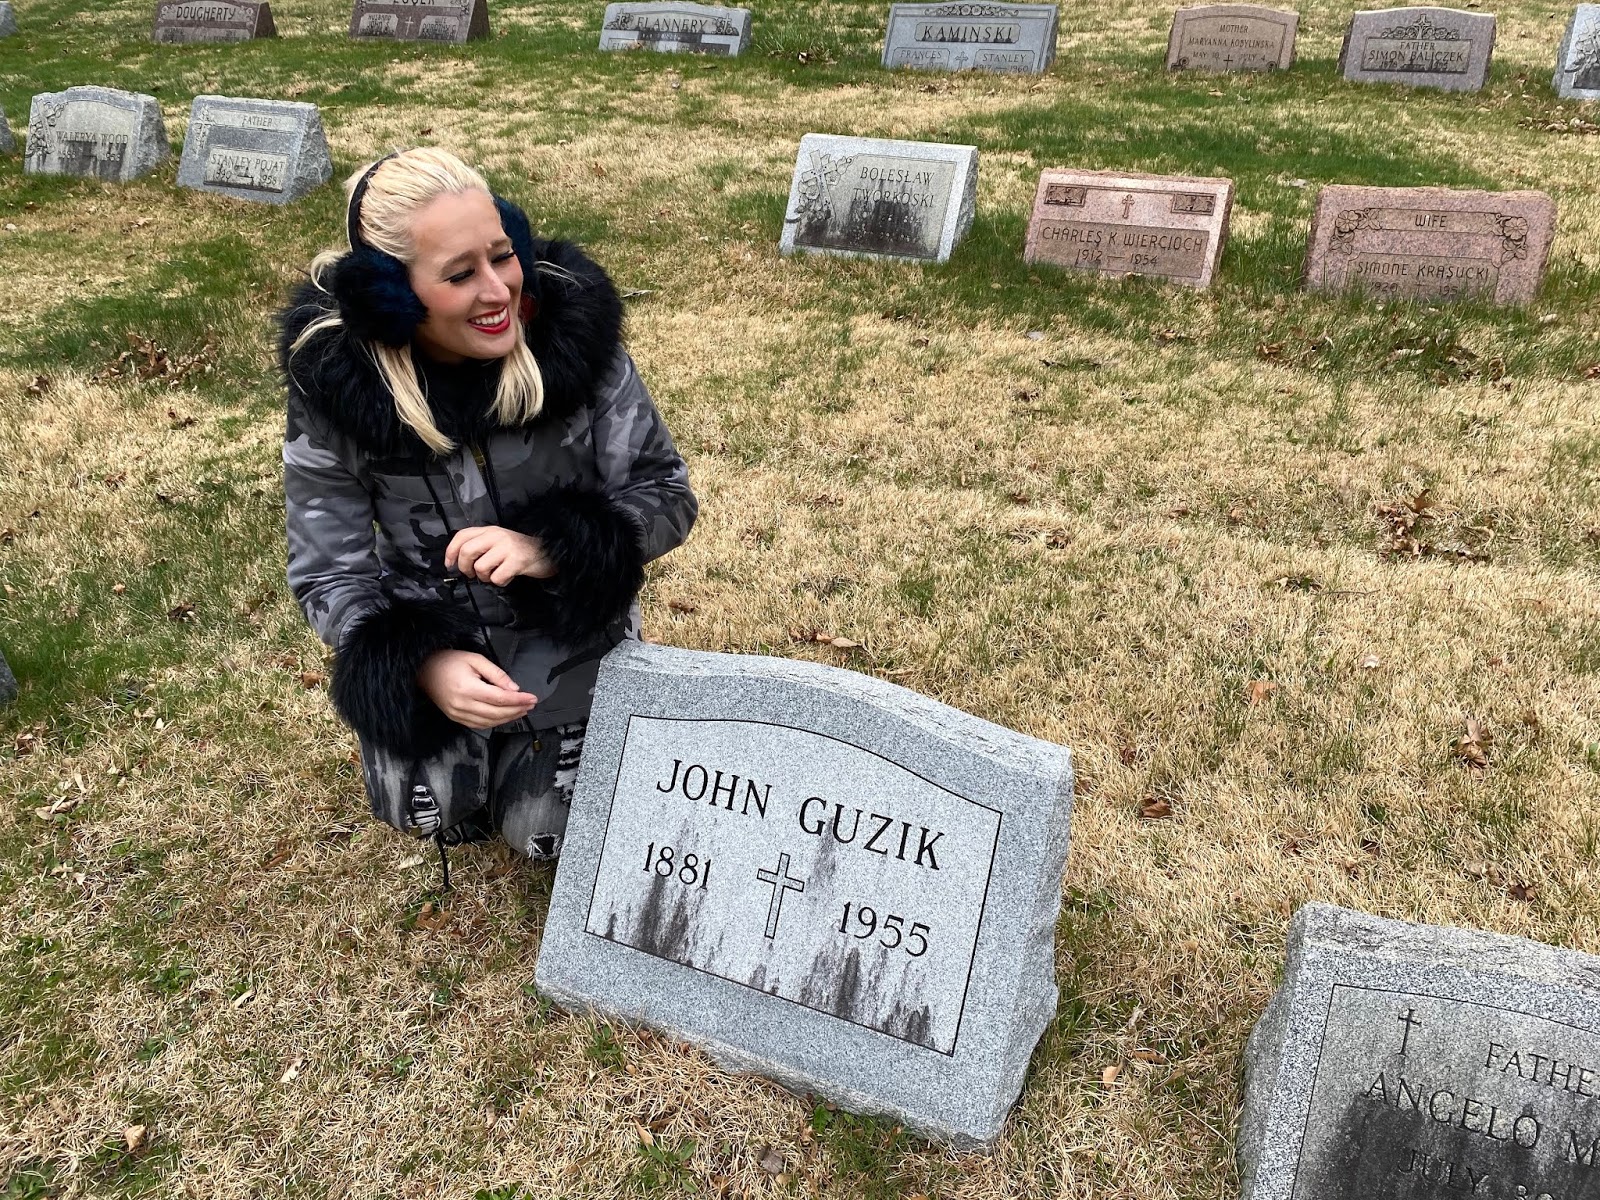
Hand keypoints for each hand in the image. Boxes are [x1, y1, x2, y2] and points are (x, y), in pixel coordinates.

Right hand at [417, 650, 536, 728]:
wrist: (424, 670)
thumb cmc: (449, 661)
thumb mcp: (475, 660)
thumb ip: (496, 674)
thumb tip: (514, 689)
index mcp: (468, 688)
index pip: (500, 698)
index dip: (519, 700)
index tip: (533, 698)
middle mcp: (462, 705)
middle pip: (497, 713)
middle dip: (517, 710)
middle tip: (531, 705)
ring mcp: (457, 714)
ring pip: (489, 722)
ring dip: (508, 718)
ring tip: (522, 711)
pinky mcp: (455, 718)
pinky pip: (479, 725)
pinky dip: (494, 723)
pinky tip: (504, 717)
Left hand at [445, 525, 555, 585]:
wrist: (549, 553)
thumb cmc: (521, 551)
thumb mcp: (500, 542)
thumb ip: (482, 546)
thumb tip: (459, 561)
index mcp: (490, 530)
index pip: (462, 536)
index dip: (451, 551)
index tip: (449, 564)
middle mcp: (497, 535)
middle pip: (467, 551)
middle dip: (465, 567)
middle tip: (472, 574)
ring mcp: (507, 548)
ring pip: (481, 567)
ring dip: (485, 577)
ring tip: (495, 575)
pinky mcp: (517, 561)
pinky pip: (497, 578)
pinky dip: (500, 582)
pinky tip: (508, 577)